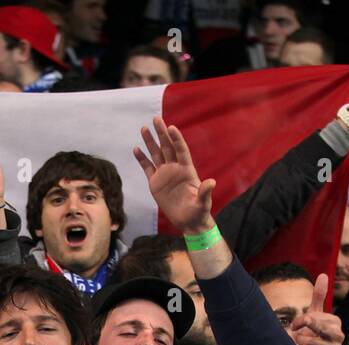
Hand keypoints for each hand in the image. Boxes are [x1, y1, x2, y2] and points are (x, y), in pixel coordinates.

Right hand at [134, 116, 215, 234]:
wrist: (188, 221)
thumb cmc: (199, 212)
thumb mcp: (203, 203)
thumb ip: (205, 192)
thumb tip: (211, 182)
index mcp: (187, 170)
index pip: (181, 150)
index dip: (176, 139)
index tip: (171, 127)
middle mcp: (175, 169)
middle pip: (167, 147)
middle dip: (162, 133)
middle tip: (156, 118)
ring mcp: (165, 175)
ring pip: (156, 154)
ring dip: (150, 142)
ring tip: (144, 128)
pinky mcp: (155, 183)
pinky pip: (147, 168)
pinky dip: (142, 159)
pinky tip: (136, 149)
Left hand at [289, 275, 343, 344]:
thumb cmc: (314, 334)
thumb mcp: (314, 315)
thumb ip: (319, 297)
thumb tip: (323, 274)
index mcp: (335, 322)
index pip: (316, 317)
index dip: (302, 319)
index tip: (295, 324)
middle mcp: (339, 335)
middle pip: (320, 328)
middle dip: (304, 328)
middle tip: (295, 330)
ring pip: (315, 343)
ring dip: (302, 342)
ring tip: (299, 342)